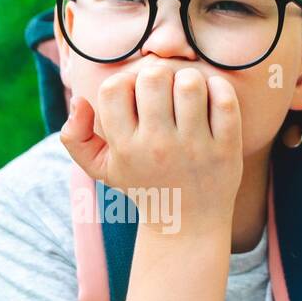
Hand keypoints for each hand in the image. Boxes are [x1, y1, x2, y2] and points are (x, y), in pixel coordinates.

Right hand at [59, 63, 242, 236]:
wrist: (187, 224)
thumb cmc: (142, 185)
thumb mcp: (101, 168)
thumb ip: (75, 137)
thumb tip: (79, 100)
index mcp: (125, 148)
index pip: (113, 88)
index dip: (124, 81)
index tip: (135, 96)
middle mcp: (158, 148)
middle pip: (152, 77)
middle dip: (157, 76)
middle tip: (163, 93)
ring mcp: (195, 148)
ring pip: (190, 82)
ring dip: (188, 80)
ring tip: (186, 95)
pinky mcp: (226, 149)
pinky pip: (224, 98)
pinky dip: (218, 88)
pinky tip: (209, 100)